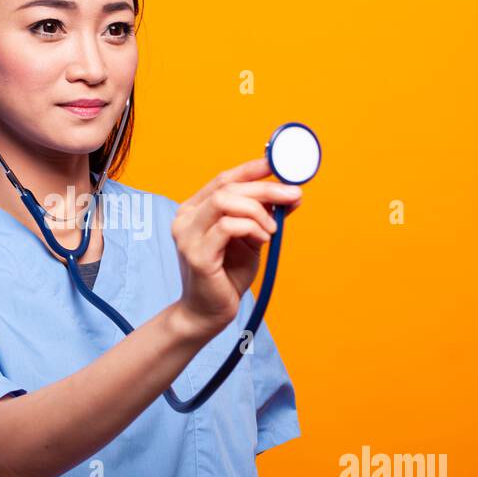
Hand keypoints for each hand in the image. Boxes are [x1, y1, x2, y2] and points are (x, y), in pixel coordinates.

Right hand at [172, 157, 301, 338]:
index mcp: (194, 211)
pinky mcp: (197, 255)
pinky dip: (251, 227)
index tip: (277, 164)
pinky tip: (261, 239)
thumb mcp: (251, 238)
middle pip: (227, 188)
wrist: (208, 312)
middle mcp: (185, 219)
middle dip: (265, 189)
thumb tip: (292, 195)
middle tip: (292, 195)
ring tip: (271, 230)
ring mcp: (187, 236)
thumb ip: (265, 215)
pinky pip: (228, 227)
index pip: (223, 179)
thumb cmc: (227, 275)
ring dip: (257, 210)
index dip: (251, 169)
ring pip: (225, 201)